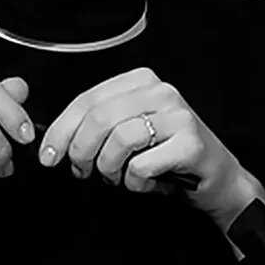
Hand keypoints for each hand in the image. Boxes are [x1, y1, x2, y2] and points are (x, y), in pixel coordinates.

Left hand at [38, 67, 264, 226]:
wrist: (215, 178)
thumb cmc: (167, 156)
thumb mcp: (129, 131)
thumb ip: (97, 126)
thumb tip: (55, 141)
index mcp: (141, 81)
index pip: (88, 99)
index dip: (62, 129)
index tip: (49, 155)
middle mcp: (160, 91)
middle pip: (99, 118)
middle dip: (80, 150)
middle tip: (80, 171)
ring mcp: (178, 115)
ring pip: (118, 140)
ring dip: (109, 169)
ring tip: (118, 178)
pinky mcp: (190, 143)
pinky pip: (141, 166)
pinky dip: (134, 183)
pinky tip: (145, 183)